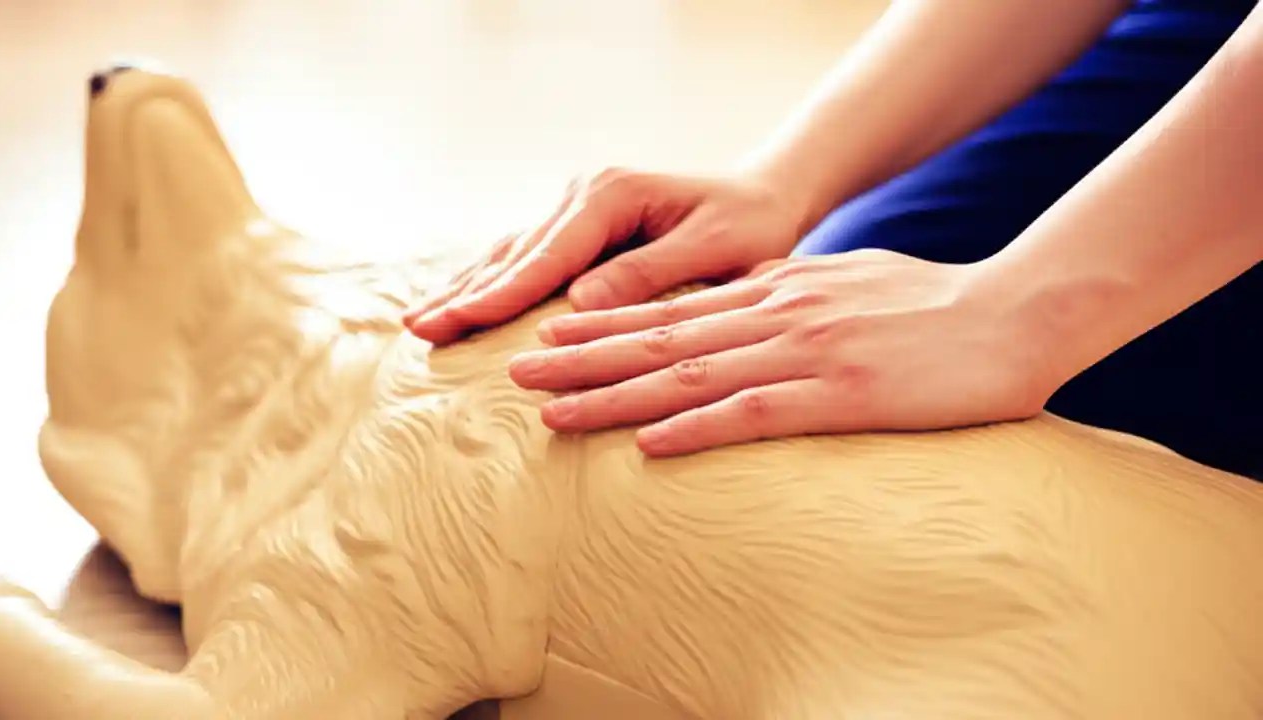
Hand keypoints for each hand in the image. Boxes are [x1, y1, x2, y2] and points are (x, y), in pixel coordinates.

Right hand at [403, 168, 804, 343]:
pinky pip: (523, 260)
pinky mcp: (576, 230)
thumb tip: (580, 305)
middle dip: (466, 294)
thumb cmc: (748, 224)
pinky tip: (457, 306)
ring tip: (418, 325)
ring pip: (509, 255)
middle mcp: (583, 195)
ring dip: (465, 290)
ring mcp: (574, 210)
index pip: (549, 253)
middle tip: (417, 331)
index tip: (463, 320)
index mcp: (612, 194)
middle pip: (516, 254)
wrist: (760, 197)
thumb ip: (649, 274)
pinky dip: (488, 285)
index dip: (504, 292)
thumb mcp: (714, 249)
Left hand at [507, 250, 1051, 455]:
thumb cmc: (938, 303)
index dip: (608, 324)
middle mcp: (780, 312)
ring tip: (555, 411)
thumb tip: (756, 303)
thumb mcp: (853, 280)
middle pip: (662, 339)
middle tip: (520, 374)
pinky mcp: (843, 395)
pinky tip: (649, 443)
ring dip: (616, 395)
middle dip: (585, 358)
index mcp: (781, 286)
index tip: (553, 336)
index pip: (675, 309)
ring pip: (690, 375)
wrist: (1019, 311)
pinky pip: (754, 413)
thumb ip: (797, 291)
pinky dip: (695, 428)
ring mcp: (808, 352)